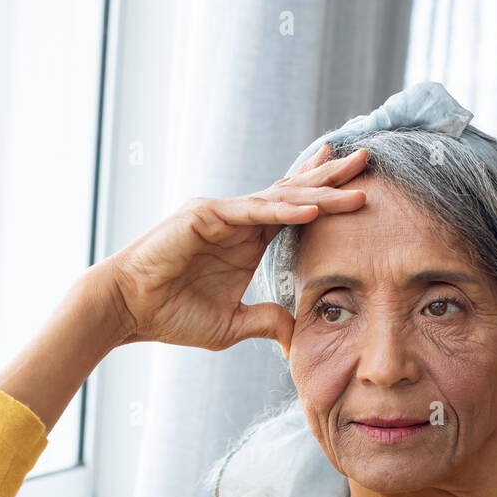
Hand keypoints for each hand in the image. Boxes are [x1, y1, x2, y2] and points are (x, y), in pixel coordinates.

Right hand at [103, 142, 368, 355]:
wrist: (129, 309)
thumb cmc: (172, 315)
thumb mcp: (231, 325)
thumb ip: (265, 322)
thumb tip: (294, 336)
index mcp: (247, 240)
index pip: (295, 211)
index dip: (325, 197)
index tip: (358, 185)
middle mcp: (238, 219)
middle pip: (294, 193)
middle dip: (332, 178)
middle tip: (368, 159)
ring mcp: (223, 214)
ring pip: (279, 197)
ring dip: (319, 190)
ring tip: (355, 183)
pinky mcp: (204, 215)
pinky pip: (252, 211)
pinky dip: (283, 210)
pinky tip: (313, 208)